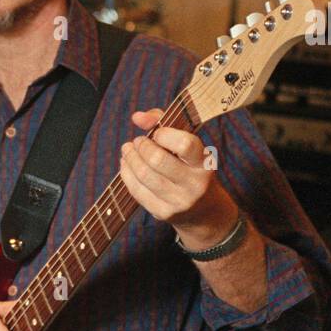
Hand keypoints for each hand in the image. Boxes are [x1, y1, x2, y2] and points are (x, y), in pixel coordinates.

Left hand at [119, 109, 237, 248]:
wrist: (204, 210)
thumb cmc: (191, 168)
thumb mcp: (188, 145)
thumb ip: (163, 123)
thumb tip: (137, 117)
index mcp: (205, 163)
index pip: (184, 144)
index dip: (164, 134)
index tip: (157, 133)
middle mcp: (195, 184)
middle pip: (157, 160)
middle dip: (142, 146)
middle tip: (137, 141)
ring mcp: (179, 201)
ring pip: (144, 176)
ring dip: (130, 158)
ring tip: (127, 150)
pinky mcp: (164, 213)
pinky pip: (137, 191)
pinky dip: (126, 174)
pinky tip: (125, 165)